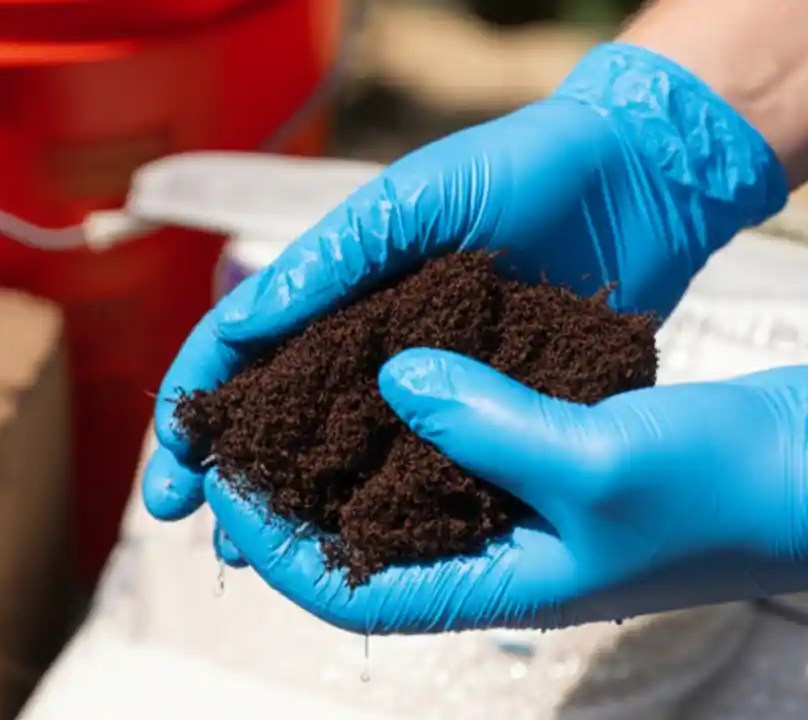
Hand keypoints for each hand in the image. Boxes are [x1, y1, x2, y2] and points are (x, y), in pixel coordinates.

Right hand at [142, 43, 787, 530]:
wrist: (636, 182)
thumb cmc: (517, 171)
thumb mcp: (415, 203)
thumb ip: (334, 258)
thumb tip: (240, 325)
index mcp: (336, 287)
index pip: (240, 353)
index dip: (197, 412)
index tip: (171, 479)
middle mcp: (370, 341)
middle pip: (280, 418)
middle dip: (234, 475)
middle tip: (205, 535)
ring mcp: (429, 379)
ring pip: (345, 454)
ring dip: (302, 504)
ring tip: (265, 557)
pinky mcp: (489, 404)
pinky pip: (428, 462)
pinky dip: (392, 504)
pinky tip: (375, 545)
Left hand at [205, 337, 807, 633]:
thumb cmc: (724, 491)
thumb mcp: (597, 459)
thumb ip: (487, 424)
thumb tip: (393, 380)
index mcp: (501, 587)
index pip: (356, 592)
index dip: (280, 550)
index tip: (226, 492)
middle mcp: (501, 556)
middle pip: (370, 543)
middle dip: (299, 502)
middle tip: (242, 441)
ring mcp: (526, 512)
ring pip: (411, 491)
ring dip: (353, 453)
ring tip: (296, 399)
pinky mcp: (554, 464)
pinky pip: (463, 445)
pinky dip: (422, 414)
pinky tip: (394, 367)